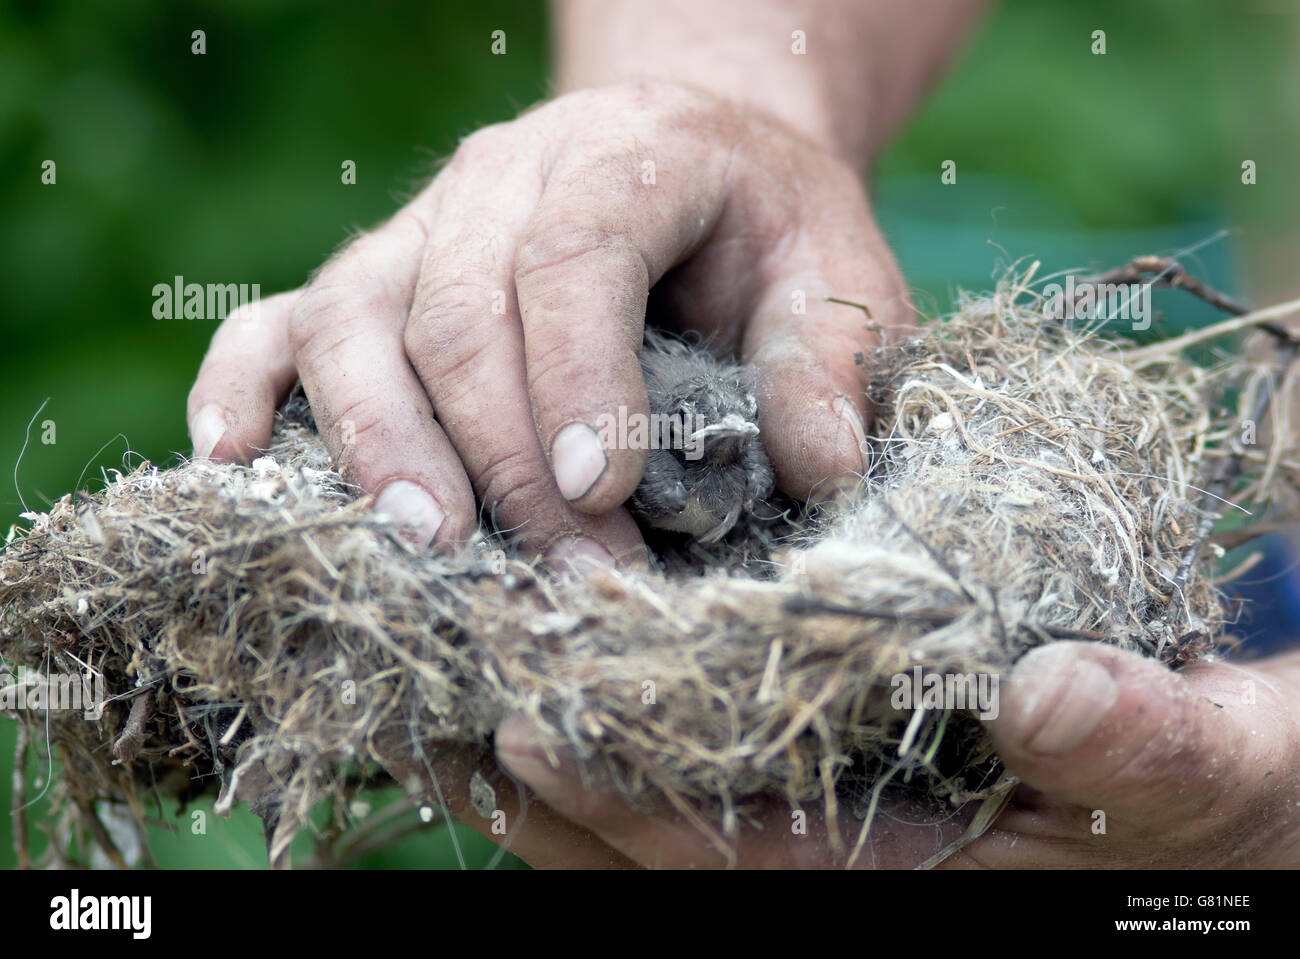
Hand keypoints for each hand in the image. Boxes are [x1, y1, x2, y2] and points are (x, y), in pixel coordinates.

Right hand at [187, 80, 909, 564]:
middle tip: (557, 576)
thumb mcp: (832, 273)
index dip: (576, 378)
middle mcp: (503, 176)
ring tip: (422, 546)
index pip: (574, 255)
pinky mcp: (374, 273)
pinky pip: (280, 314)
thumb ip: (829, 358)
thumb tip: (821, 467)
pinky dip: (244, 382)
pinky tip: (233, 457)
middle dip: (502, 460)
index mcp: (627, 155)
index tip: (602, 494)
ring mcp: (420, 225)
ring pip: (354, 318)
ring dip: (378, 441)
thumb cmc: (763, 235)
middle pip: (458, 311)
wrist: (695, 162)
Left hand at [470, 643, 1299, 867]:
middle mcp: (856, 867)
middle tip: (457, 700)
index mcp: (915, 880)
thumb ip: (1151, 745)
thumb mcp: (1223, 765)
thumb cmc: (1230, 790)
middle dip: (560, 795)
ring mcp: (842, 835)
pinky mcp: (838, 793)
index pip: (743, 864)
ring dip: (571, 769)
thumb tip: (1053, 698)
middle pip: (668, 859)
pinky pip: (709, 784)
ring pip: (669, 828)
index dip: (632, 809)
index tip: (533, 732)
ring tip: (474, 684)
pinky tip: (573, 675)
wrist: (1237, 791)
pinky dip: (629, 741)